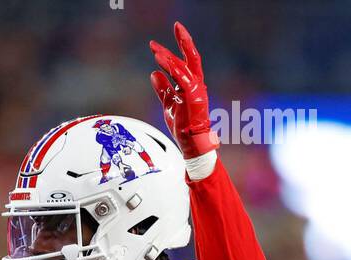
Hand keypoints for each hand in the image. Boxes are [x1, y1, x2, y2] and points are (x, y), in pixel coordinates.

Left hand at [149, 22, 217, 159]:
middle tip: (176, 25)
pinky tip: (160, 60)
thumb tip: (153, 73)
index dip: (176, 49)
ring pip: (184, 66)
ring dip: (169, 56)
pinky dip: (171, 68)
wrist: (190, 144)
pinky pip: (182, 78)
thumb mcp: (168, 104)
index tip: (160, 42)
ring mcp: (197, 90)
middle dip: (184, 40)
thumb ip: (162, 88)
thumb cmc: (182, 127)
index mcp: (191, 85)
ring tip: (155, 49)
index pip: (185, 62)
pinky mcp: (194, 97)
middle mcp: (196, 84)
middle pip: (190, 57)